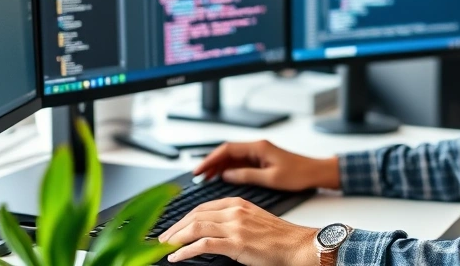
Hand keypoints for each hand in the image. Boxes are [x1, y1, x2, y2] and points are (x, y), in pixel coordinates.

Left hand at [158, 196, 318, 265]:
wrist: (297, 245)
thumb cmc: (279, 237)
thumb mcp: (253, 220)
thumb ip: (233, 220)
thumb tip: (213, 230)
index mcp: (237, 203)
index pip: (201, 207)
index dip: (183, 218)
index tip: (172, 228)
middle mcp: (234, 211)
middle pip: (194, 215)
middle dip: (174, 228)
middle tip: (161, 239)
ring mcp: (234, 226)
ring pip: (195, 227)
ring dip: (175, 238)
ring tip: (164, 248)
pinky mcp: (236, 242)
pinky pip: (203, 244)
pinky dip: (185, 251)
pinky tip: (176, 257)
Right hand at [194, 140, 339, 190]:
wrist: (315, 172)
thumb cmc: (299, 174)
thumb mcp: (270, 178)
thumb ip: (246, 175)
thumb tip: (226, 175)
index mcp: (258, 147)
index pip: (227, 149)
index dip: (210, 159)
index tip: (199, 169)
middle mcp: (257, 147)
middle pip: (227, 152)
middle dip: (211, 163)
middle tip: (198, 175)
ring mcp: (259, 153)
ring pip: (232, 157)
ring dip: (218, 166)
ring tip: (205, 178)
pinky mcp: (262, 160)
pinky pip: (240, 162)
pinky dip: (229, 169)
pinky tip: (222, 177)